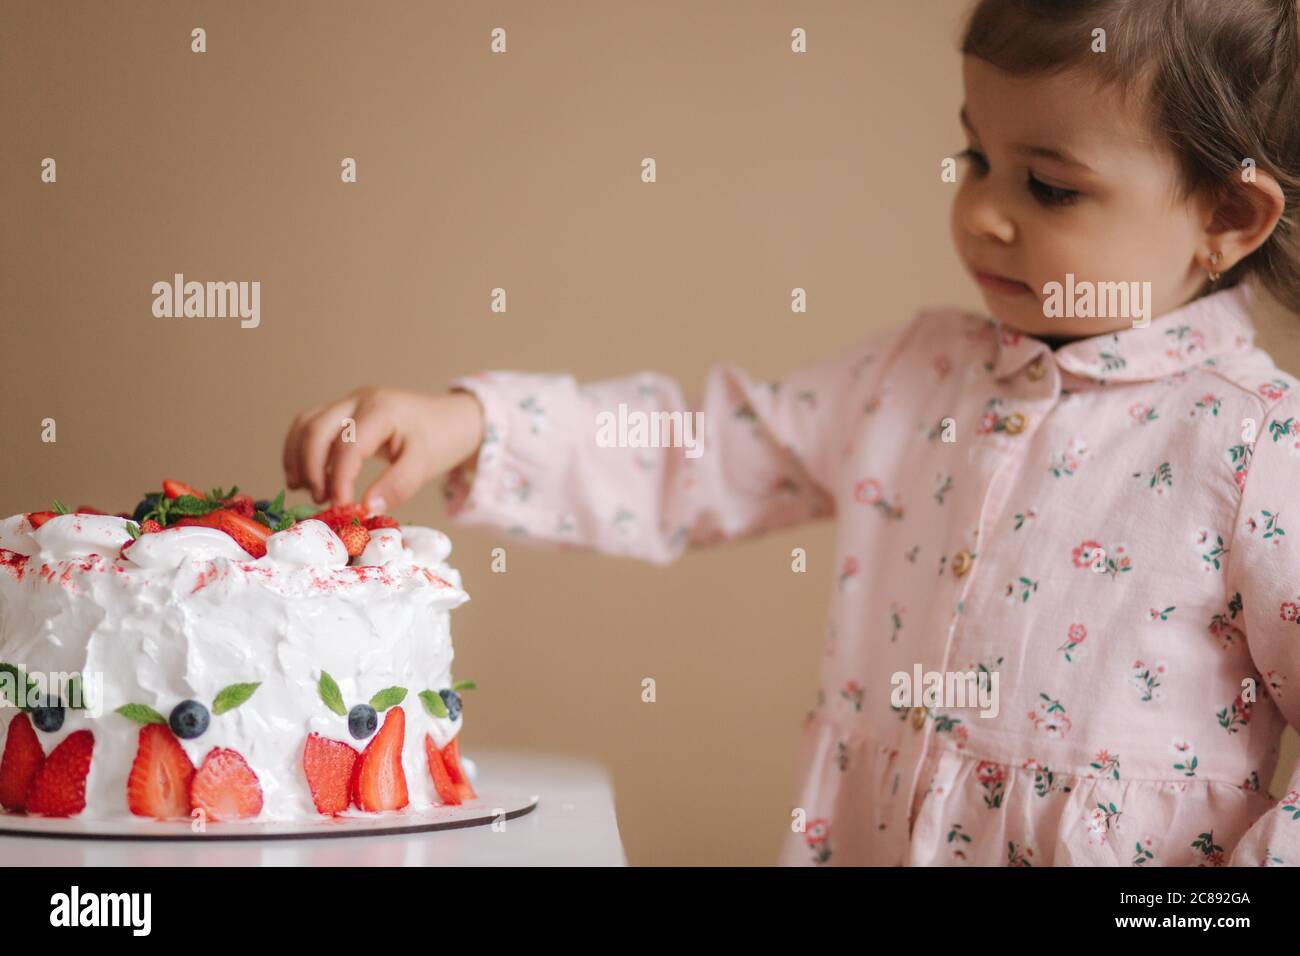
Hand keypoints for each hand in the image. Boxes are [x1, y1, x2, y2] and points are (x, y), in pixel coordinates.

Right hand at [283, 387, 484, 510]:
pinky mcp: (345, 411)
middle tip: (321, 501)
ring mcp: (349, 402)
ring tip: (305, 490)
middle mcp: (359, 400)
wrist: (452, 418)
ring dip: (298, 457)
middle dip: (311, 469)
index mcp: (382, 410)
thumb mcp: (426, 464)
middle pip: (316, 430)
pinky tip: (305, 476)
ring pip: (307, 424)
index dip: (339, 481)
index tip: (341, 509)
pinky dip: (301, 449)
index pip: (347, 447)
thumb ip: (398, 486)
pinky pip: (311, 425)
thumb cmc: (441, 438)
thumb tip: (367, 508)